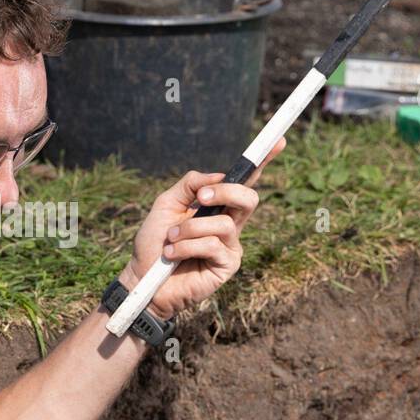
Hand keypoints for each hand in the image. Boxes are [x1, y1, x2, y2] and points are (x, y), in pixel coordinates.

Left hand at [120, 138, 284, 318]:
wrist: (142, 277)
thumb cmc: (155, 242)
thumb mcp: (167, 204)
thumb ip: (190, 185)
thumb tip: (218, 176)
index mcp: (218, 207)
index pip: (244, 182)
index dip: (262, 162)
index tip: (277, 141)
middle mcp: (230, 224)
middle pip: (249, 197)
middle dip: (225, 192)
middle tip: (200, 199)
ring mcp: (231, 246)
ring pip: (224, 223)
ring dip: (190, 228)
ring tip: (171, 240)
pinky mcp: (227, 266)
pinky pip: (213, 245)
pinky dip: (188, 246)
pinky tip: (172, 255)